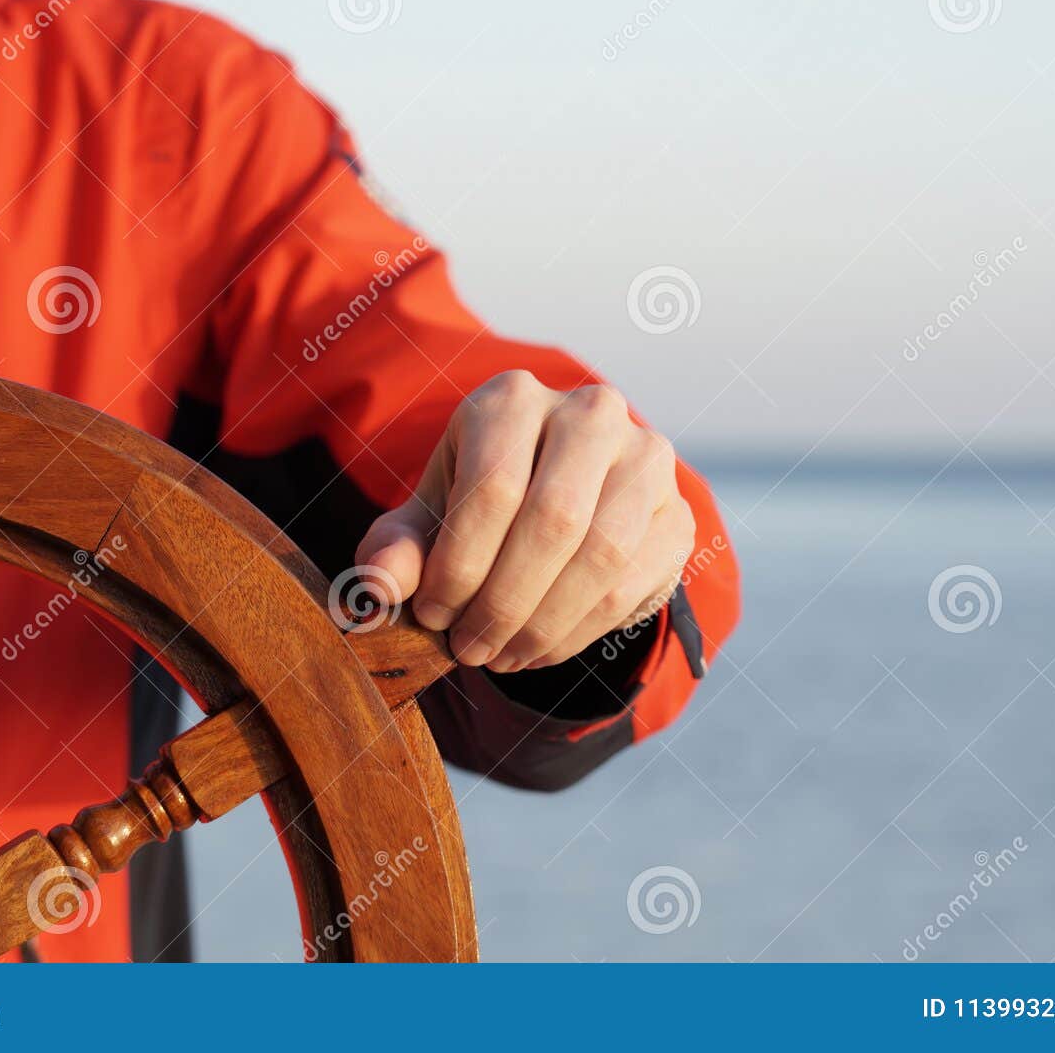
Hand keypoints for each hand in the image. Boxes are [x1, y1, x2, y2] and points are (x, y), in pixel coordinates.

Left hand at [354, 370, 693, 672]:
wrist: (563, 501)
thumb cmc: (478, 508)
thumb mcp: (427, 521)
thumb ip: (395, 550)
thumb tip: (378, 588)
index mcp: (514, 398)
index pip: (493, 487)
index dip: (458, 566)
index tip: (433, 616)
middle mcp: (590, 412)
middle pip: (553, 520)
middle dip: (502, 603)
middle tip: (468, 650)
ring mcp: (646, 458)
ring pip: (601, 553)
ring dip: (543, 622)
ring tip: (500, 656)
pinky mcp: (676, 512)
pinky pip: (632, 584)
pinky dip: (578, 632)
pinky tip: (540, 649)